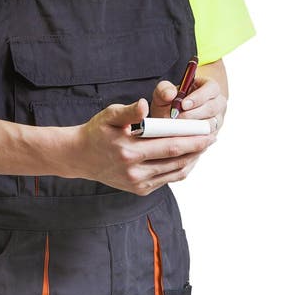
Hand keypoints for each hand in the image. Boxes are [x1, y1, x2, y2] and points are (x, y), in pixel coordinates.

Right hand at [71, 99, 216, 194]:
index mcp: (129, 151)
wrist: (81, 157)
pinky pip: (168, 179)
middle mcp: (135, 171)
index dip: (192, 140)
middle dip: (198, 148)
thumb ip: (129, 111)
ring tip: (204, 145)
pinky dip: (181, 168)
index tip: (207, 131)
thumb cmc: (97, 132)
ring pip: (175, 172)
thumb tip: (145, 105)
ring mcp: (138, 183)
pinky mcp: (140, 189)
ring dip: (193, 159)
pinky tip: (187, 156)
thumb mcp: (109, 116)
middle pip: (177, 160)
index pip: (170, 146)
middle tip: (212, 136)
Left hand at [151, 74, 226, 133]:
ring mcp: (217, 120)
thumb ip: (164, 89)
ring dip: (193, 127)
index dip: (198, 97)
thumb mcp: (164, 91)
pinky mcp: (213, 135)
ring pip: (210, 125)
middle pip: (212, 108)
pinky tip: (180, 138)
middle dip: (194, 114)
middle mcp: (217, 103)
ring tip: (177, 127)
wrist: (171, 116)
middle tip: (177, 118)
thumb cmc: (171, 100)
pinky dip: (193, 139)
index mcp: (209, 87)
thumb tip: (170, 94)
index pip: (211, 88)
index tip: (183, 104)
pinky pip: (207, 139)